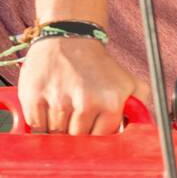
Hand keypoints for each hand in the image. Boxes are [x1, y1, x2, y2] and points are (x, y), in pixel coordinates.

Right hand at [17, 37, 150, 134]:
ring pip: (56, 135)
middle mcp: (86, 101)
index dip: (95, 137)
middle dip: (76, 133)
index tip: (91, 130)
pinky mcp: (34, 96)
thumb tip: (142, 131)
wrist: (70, 39)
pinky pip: (36, 126)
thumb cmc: (100, 66)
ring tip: (63, 112)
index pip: (101, 138)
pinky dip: (39, 125)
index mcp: (111, 102)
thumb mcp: (130, 83)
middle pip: (77, 139)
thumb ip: (140, 108)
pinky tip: (48, 111)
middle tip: (75, 120)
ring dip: (57, 130)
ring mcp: (59, 99)